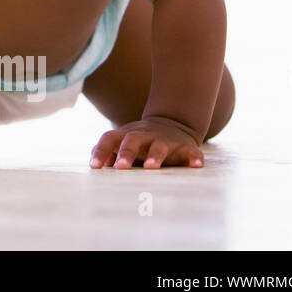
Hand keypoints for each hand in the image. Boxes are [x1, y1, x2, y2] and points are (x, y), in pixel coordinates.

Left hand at [89, 116, 204, 169]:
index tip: (94, 166)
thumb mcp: (122, 143)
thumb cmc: (140, 142)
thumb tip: (97, 166)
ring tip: (151, 167)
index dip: (101, 151)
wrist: (172, 124)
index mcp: (126, 136)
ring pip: (159, 146)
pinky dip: (194, 157)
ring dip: (155, 156)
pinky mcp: (184, 147)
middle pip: (132, 140)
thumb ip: (108, 153)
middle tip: (121, 167)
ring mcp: (164, 140)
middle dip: (126, 153)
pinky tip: (196, 165)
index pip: (109, 139)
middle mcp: (144, 136)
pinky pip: (190, 151)